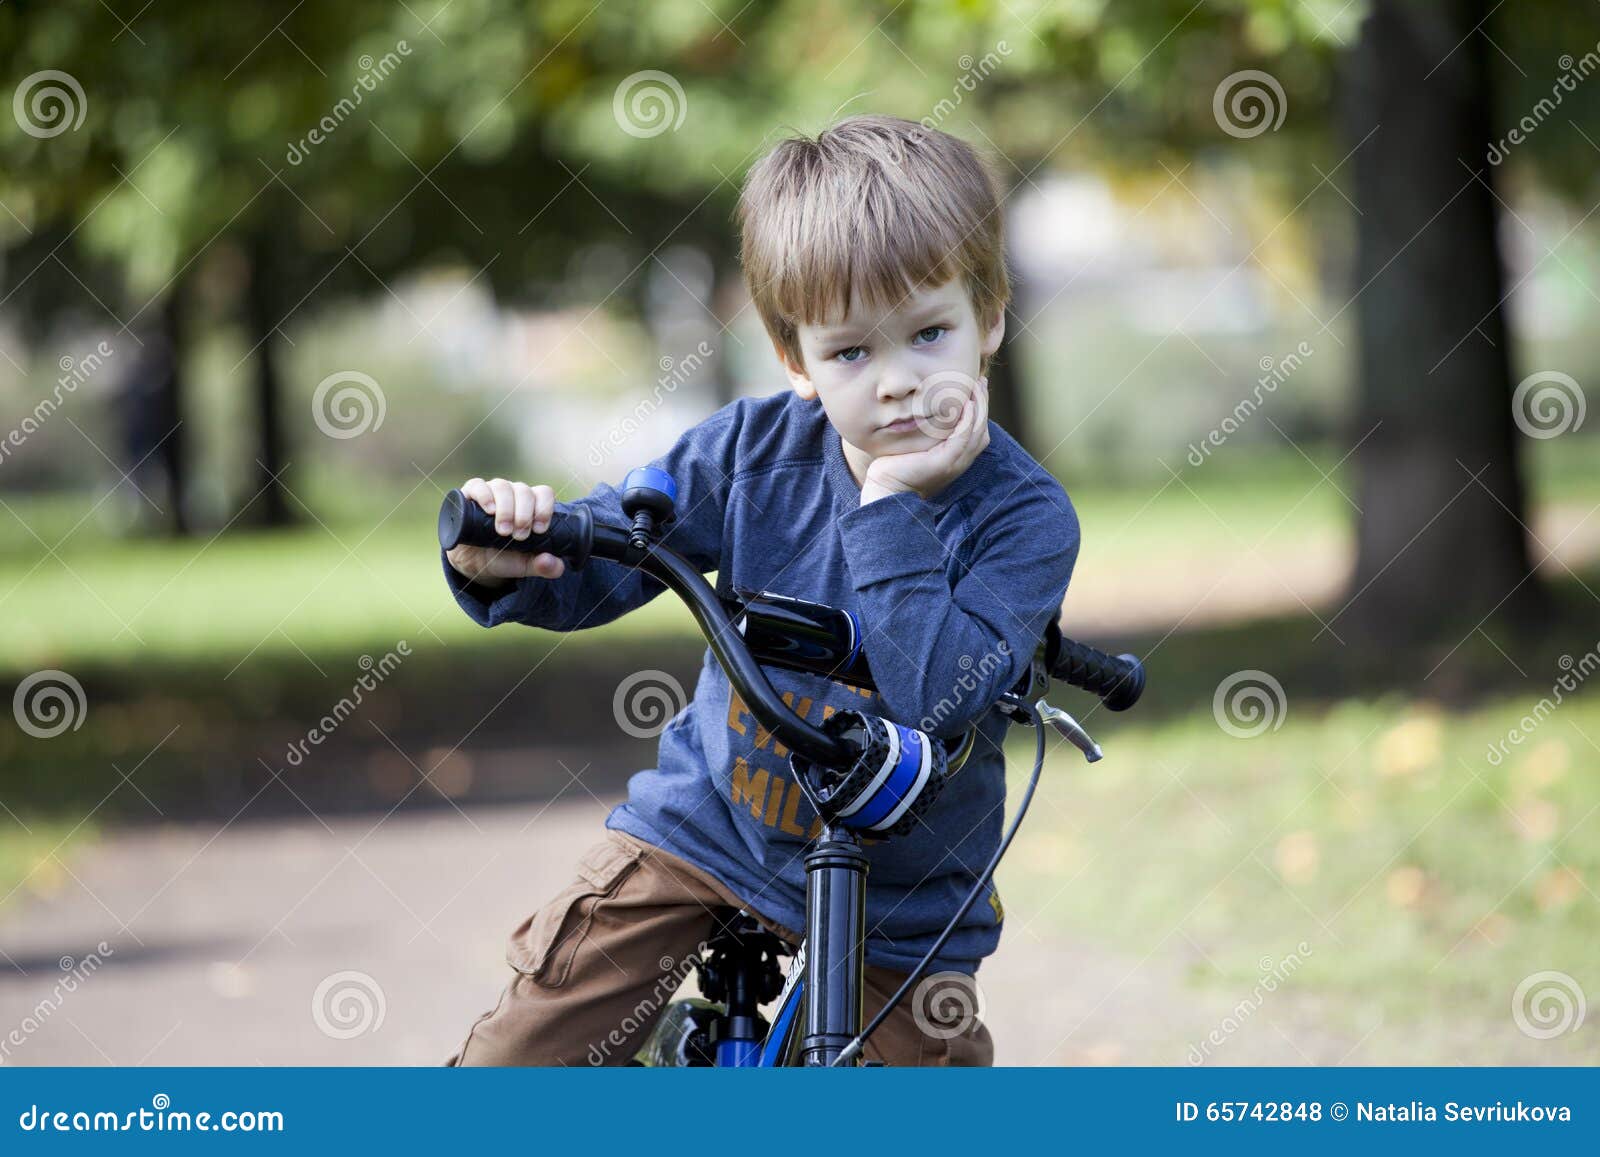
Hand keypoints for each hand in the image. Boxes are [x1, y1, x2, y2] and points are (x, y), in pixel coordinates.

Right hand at [444, 477, 566, 587]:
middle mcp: (513, 494)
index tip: (540, 530)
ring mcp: (491, 492)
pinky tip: (489, 510)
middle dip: (524, 514)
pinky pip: (478, 485)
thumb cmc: (504, 557)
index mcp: (531, 505)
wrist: (474, 563)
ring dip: (506, 508)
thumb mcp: (525, 565)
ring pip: (503, 487)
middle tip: (519, 536)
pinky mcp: (470, 495)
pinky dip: (485, 496)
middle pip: (524, 491)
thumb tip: (556, 565)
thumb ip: (544, 567)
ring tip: (503, 531)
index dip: (544, 509)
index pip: (543, 493)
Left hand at [861, 376, 989, 503]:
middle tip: (981, 380)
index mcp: (957, 456)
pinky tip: (967, 404)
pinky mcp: (945, 463)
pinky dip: (967, 421)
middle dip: (984, 402)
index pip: (977, 429)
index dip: (980, 407)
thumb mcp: (918, 443)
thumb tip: (925, 406)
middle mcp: (960, 460)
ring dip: (979, 407)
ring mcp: (955, 463)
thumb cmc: (896, 465)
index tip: (977, 386)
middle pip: (981, 427)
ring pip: (977, 431)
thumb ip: (927, 430)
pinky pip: (962, 438)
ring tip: (976, 386)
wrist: (886, 488)